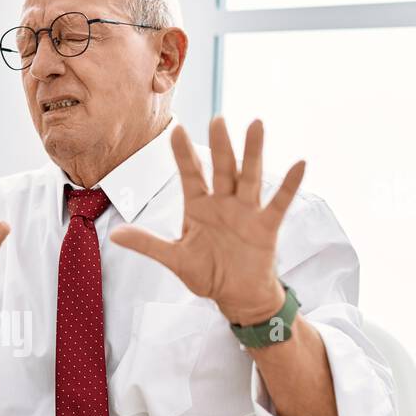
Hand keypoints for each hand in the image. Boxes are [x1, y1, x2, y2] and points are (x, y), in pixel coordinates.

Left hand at [110, 118, 304, 324]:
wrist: (236, 296)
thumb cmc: (207, 274)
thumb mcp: (175, 259)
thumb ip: (147, 244)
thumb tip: (115, 234)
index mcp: (199, 208)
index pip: (190, 175)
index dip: (183, 154)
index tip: (176, 129)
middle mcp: (223, 203)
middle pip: (221, 168)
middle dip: (220, 145)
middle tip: (217, 119)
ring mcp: (246, 212)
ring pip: (249, 177)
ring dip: (253, 152)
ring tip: (256, 125)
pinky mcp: (266, 226)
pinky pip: (279, 203)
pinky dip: (289, 185)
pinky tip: (299, 164)